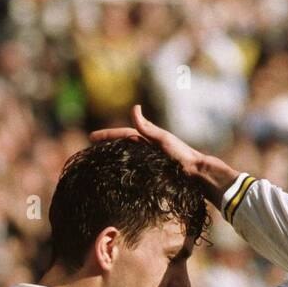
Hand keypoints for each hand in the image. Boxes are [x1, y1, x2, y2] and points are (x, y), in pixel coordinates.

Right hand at [89, 105, 238, 207]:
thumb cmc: (182, 156)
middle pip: (122, 145)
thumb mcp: (163, 140)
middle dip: (107, 145)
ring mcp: (150, 161)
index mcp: (148, 139)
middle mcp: (148, 148)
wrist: (197, 174)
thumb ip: (147, 128)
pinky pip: (133, 170)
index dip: (107, 135)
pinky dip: (123, 171)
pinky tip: (116, 177)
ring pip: (127, 157)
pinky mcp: (153, 173)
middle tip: (90, 149)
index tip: (90, 137)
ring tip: (98, 162)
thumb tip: (134, 108)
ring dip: (113, 158)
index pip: (123, 134)